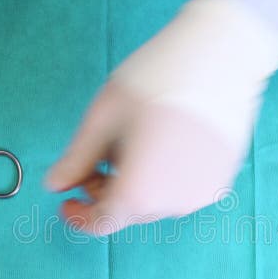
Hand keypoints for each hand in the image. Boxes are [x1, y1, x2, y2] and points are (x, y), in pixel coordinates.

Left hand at [46, 0, 277, 235]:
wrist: (221, 55)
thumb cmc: (156, 81)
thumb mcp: (103, 118)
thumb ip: (76, 159)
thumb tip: (55, 185)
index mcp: (138, 194)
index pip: (101, 223)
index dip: (79, 215)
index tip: (67, 198)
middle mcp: (173, 205)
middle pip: (130, 210)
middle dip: (106, 191)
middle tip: (96, 156)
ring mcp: (202, 194)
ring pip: (158, 199)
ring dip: (138, 182)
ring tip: (136, 139)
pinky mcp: (222, 179)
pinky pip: (184, 188)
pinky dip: (166, 176)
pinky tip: (164, 140)